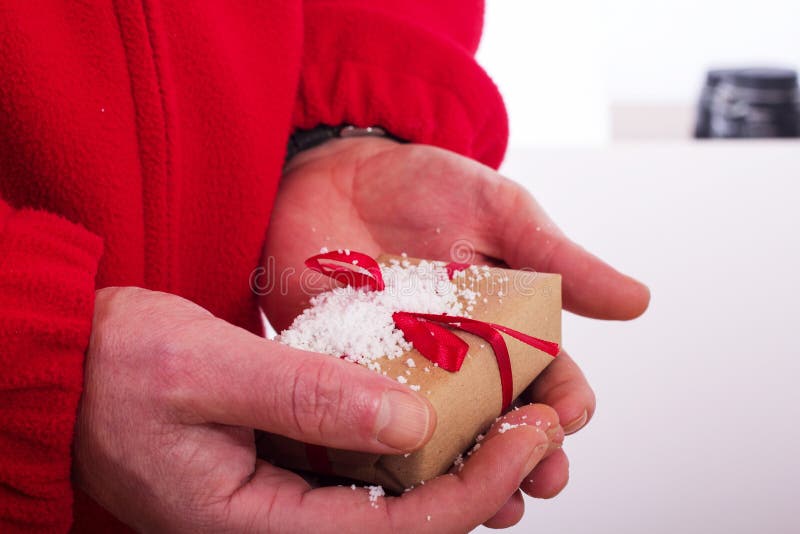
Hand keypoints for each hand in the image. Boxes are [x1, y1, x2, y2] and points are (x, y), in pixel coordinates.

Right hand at [74, 286, 563, 531]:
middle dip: (490, 472)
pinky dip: (418, 431)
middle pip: (413, 518)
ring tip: (521, 406)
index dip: (476, 484)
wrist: (81, 365)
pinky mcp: (296, 462)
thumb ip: (303, 397)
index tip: (532, 431)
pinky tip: (454, 397)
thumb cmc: (120, 370)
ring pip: (399, 491)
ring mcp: (292, 495)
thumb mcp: (204, 372)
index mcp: (258, 525)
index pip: (396, 529)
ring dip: (465, 453)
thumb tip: (412, 423)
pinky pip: (371, 460)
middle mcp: (285, 522)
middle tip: (548, 416)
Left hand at [262, 138, 649, 526]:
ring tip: (479, 504)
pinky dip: (386, 451)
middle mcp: (460, 361)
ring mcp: (404, 372)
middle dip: (523, 457)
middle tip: (534, 483)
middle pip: (501, 424)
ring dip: (464, 474)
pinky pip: (371, 418)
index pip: (549, 379)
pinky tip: (399, 475)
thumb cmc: (422, 187)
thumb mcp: (497, 212)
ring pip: (443, 439)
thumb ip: (558, 259)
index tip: (567, 416)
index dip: (564, 403)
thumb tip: (638, 300)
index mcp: (506, 327)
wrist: (333, 173)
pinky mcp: (351, 372)